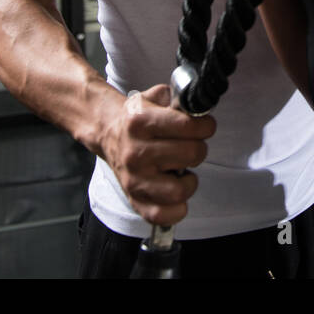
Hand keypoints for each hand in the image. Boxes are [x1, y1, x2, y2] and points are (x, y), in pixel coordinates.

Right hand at [98, 84, 215, 226]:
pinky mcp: (134, 199)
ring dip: (190, 180)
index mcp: (141, 122)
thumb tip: (199, 104)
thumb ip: (178, 98)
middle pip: (191, 154)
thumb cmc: (138, 118)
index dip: (205, 125)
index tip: (205, 126)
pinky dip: (176, 208)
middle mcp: (136, 151)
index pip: (189, 126)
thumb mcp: (155, 97)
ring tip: (184, 170)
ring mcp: (134, 178)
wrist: (108, 133)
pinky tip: (175, 189)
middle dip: (199, 148)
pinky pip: (161, 215)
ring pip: (179, 190)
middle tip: (193, 146)